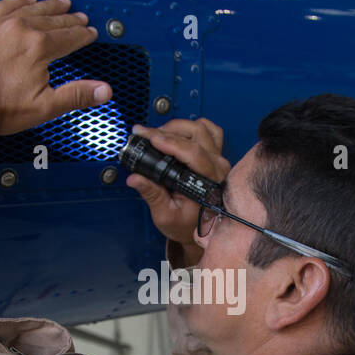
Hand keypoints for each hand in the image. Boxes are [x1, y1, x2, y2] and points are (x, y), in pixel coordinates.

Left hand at [0, 0, 111, 135]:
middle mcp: (22, 29)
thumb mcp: (44, 106)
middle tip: (81, 18)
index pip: (70, 37)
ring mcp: (2, 24)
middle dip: (71, 19)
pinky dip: (20, 0)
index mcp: (39, 47)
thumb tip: (103, 90)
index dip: (83, 36)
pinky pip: (6, 4)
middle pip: (54, 20)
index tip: (90, 34)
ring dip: (50, 5)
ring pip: (33, 8)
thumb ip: (76, 95)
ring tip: (62, 2)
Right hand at [126, 118, 229, 260]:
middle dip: (167, 131)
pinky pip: (210, 130)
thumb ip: (152, 195)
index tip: (151, 138)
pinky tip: (177, 131)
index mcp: (208, 184)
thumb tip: (135, 178)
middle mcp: (218, 169)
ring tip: (157, 134)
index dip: (170, 142)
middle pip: (196, 135)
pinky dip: (192, 126)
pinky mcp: (216, 155)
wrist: (199, 228)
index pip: (193, 154)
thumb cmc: (186, 224)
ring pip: (201, 128)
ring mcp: (219, 160)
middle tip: (145, 134)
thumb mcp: (165, 215)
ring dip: (177, 126)